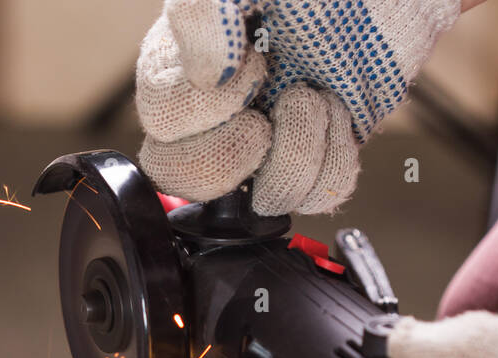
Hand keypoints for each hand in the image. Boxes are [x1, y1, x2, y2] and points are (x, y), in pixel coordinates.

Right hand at [135, 0, 461, 215]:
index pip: (160, 120)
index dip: (199, 109)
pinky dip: (333, 160)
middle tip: (261, 120)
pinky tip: (337, 111)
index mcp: (184, 61)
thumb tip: (205, 75)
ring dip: (294, 152)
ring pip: (255, 199)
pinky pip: (315, 195)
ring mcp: (268, 137)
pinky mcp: (318, 153)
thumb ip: (204, 12)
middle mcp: (217, 109)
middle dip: (227, 157)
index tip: (250, 63)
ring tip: (314, 98)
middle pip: (182, 177)